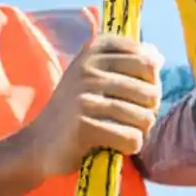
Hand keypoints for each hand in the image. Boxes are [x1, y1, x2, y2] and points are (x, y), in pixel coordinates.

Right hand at [24, 34, 164, 177]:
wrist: (38, 143)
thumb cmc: (75, 108)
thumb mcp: (94, 75)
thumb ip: (127, 62)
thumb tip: (158, 57)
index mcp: (93, 49)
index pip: (147, 60)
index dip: (150, 82)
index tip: (133, 93)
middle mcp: (88, 68)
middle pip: (150, 91)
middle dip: (149, 111)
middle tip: (131, 120)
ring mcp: (85, 96)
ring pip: (144, 117)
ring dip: (140, 132)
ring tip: (123, 133)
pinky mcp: (84, 126)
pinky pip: (131, 138)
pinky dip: (130, 146)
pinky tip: (116, 146)